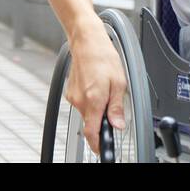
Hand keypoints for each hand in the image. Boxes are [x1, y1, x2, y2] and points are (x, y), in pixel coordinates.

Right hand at [66, 27, 127, 156]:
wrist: (86, 40)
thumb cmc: (102, 56)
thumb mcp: (119, 82)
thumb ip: (117, 107)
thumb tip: (118, 124)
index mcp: (93, 100)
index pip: (92, 132)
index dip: (98, 145)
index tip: (103, 149)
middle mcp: (80, 101)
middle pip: (91, 122)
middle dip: (102, 118)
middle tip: (112, 103)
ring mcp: (73, 96)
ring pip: (87, 112)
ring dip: (96, 107)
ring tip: (104, 87)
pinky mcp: (70, 92)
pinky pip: (82, 103)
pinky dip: (90, 100)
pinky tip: (96, 84)